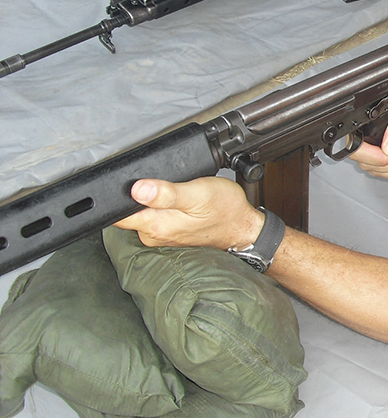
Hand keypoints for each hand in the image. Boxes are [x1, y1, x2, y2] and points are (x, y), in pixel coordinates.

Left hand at [114, 176, 263, 250]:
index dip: (114, 196)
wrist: (243, 228)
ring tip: (167, 189)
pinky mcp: (169, 233)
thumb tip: (137, 189)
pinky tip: (173, 200)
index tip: (125, 183)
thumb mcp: (198, 194)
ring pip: (140, 214)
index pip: (116, 214)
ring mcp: (161, 236)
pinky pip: (153, 218)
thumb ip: (166, 193)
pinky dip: (158, 207)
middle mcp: (154, 235)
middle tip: (155, 181)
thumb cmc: (225, 210)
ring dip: (147, 201)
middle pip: (125, 213)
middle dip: (132, 195)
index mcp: (157, 225)